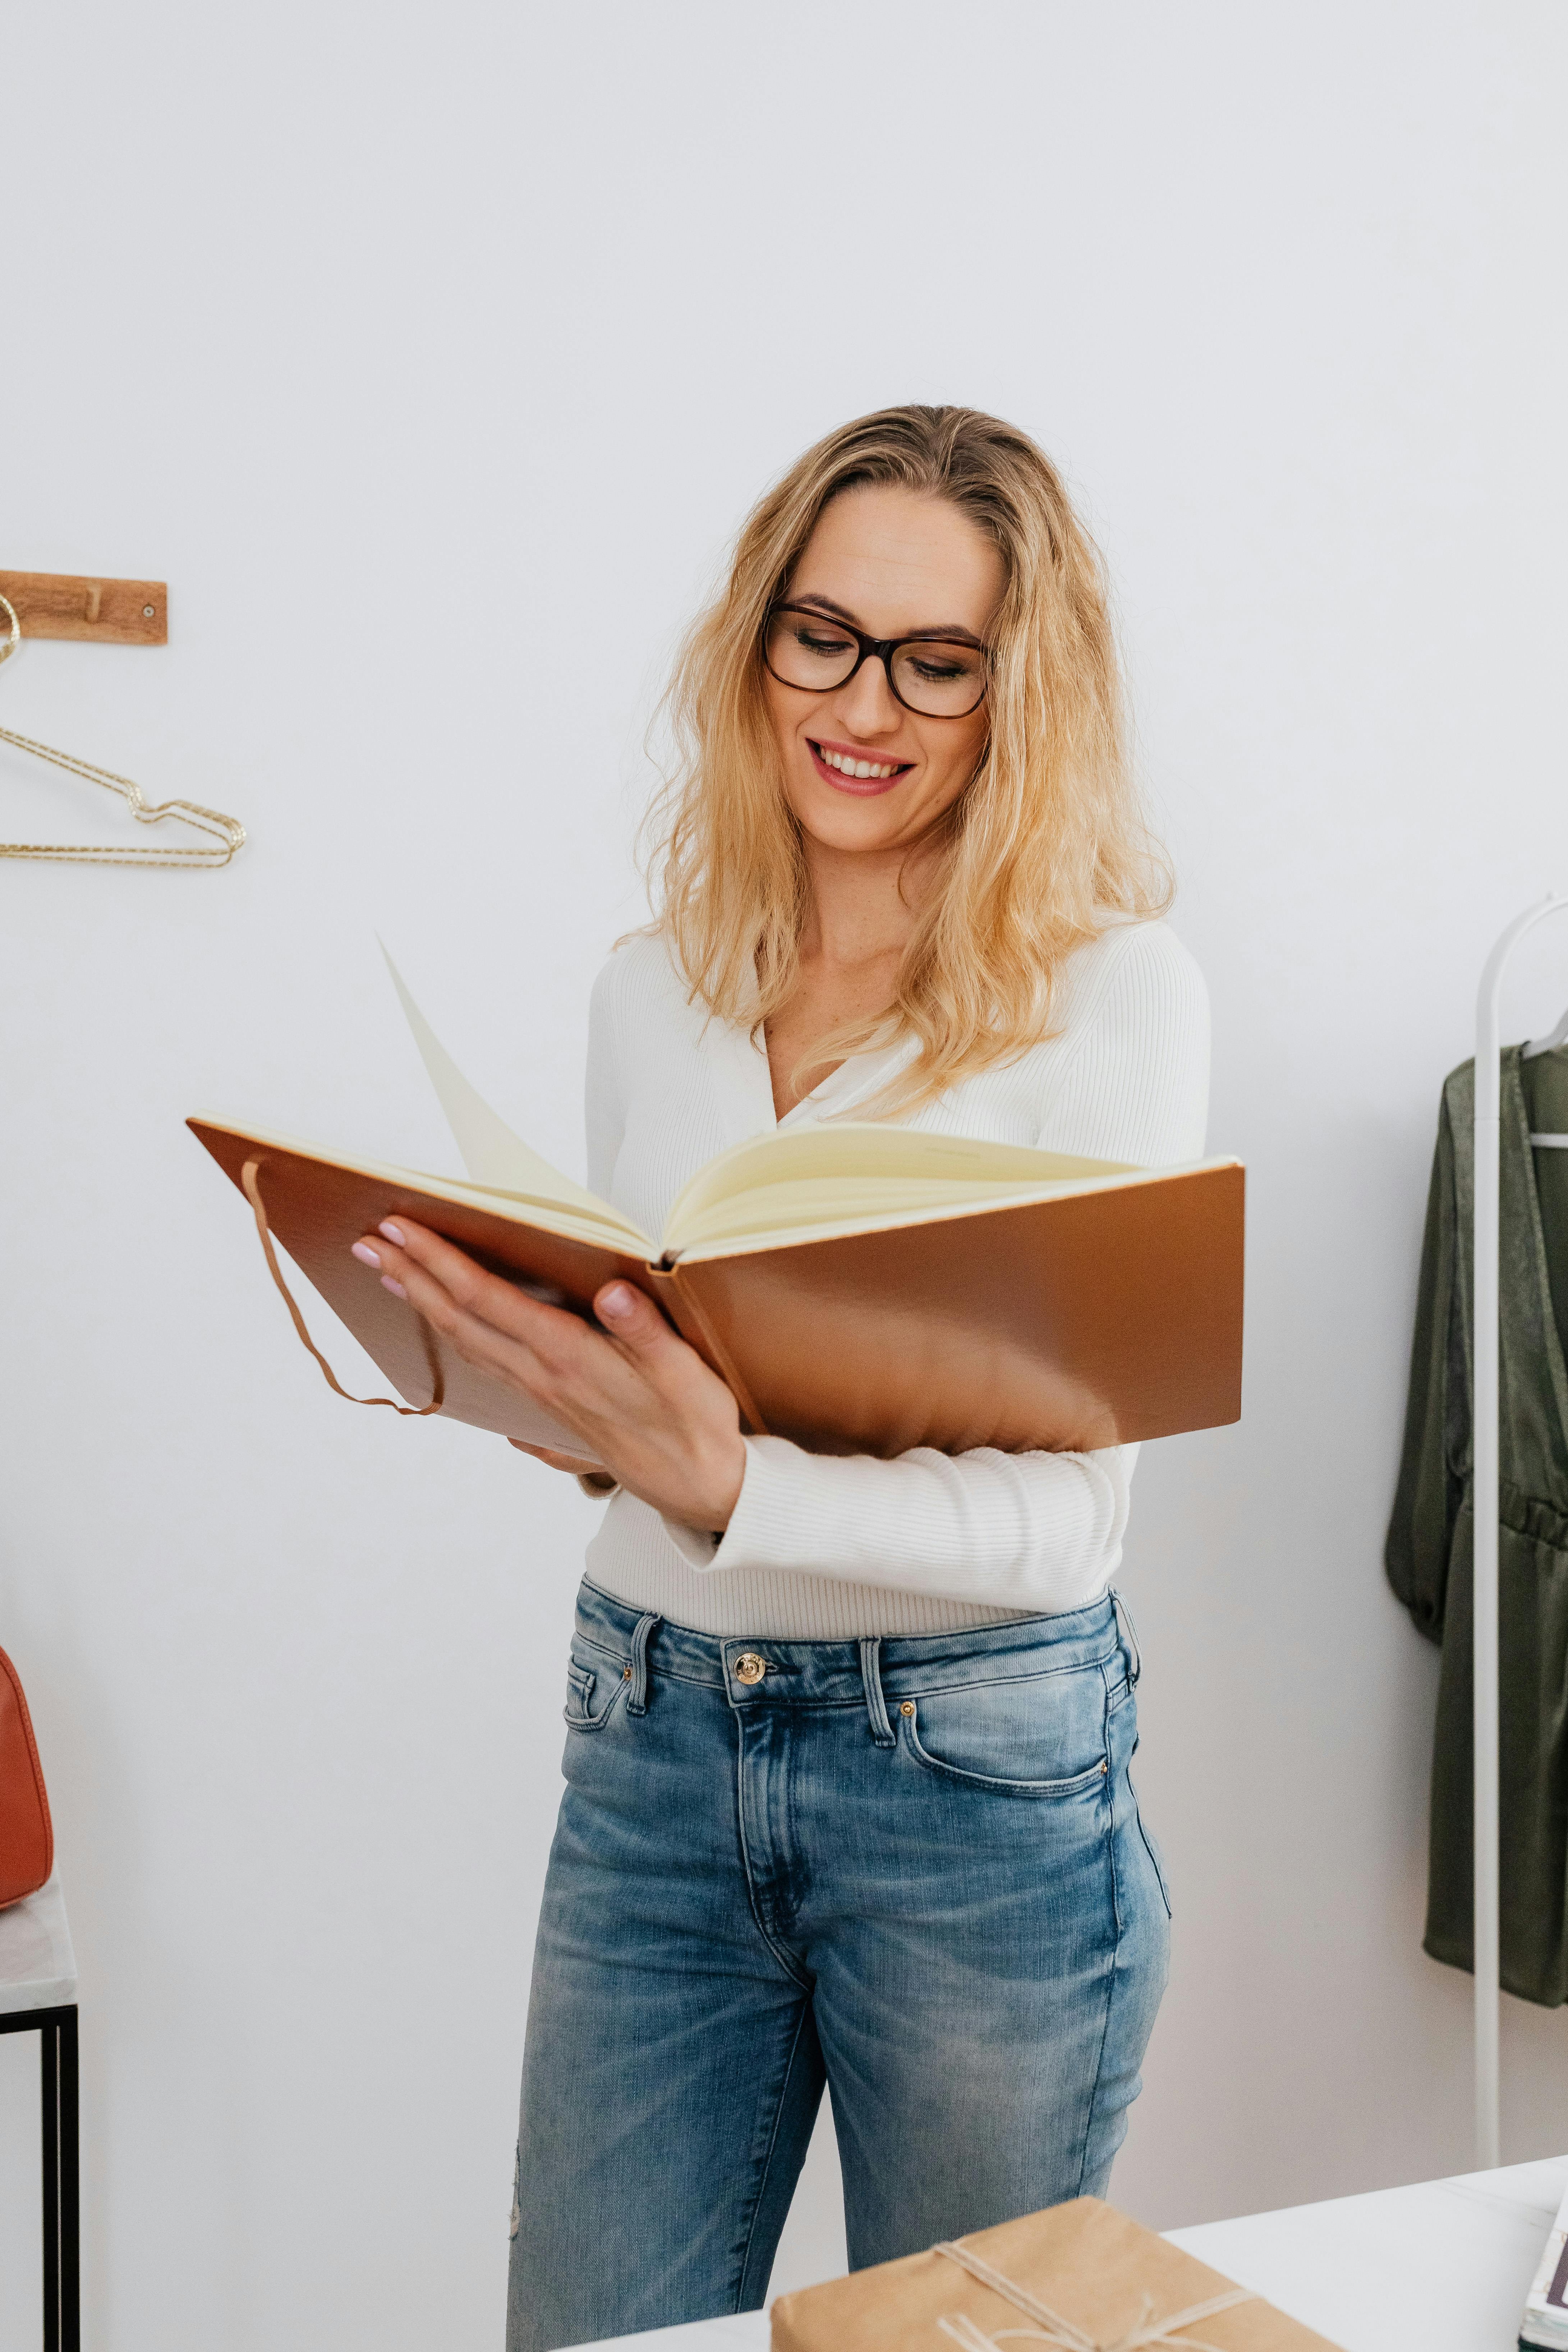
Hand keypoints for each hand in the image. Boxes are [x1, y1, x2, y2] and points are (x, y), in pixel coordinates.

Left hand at [349, 1219, 746, 1530]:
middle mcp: (543, 1375)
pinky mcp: (546, 1404)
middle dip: (412, 1275)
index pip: (489, 1300)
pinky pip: (485, 1360)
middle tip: (367, 1240)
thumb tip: (614, 1295)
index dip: (441, 1262)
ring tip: (389, 1272)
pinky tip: (444, 1322)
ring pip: (465, 1341)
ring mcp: (539, 1393)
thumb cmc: (696, 1424)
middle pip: (460, 1319)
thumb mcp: (687, 1376)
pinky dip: (453, 1332)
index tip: (401, 1229)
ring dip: (423, 1303)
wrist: (699, 1489)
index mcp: (571, 1359)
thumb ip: (647, 1334)